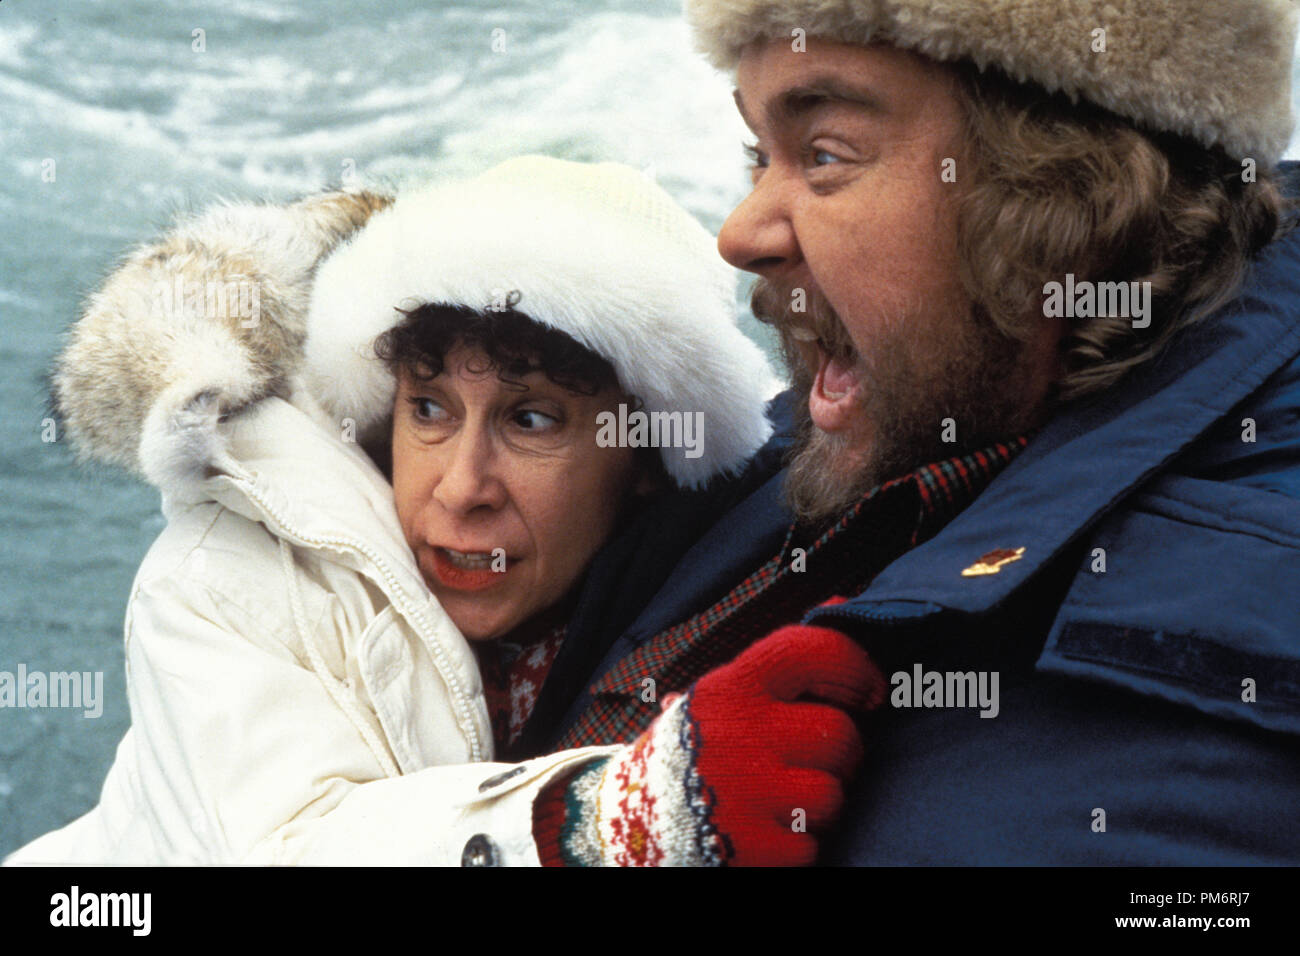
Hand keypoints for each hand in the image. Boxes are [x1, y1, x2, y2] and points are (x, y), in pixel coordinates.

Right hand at [534, 614, 886, 865]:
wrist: (620, 821)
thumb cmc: (689, 750)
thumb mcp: (717, 697)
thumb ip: (775, 664)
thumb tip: (841, 605)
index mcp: (731, 688)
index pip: (812, 651)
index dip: (855, 666)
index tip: (870, 691)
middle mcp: (740, 735)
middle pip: (839, 734)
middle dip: (841, 754)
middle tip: (817, 762)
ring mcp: (745, 795)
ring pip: (832, 795)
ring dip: (818, 804)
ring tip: (781, 801)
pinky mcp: (750, 849)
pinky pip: (810, 847)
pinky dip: (795, 847)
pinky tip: (762, 832)